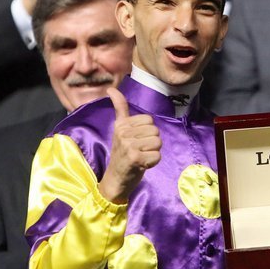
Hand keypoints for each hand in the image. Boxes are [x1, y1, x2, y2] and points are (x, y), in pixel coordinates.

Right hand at [98, 89, 161, 203]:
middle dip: (151, 143)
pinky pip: (157, 156)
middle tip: (138, 151)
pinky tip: (141, 165)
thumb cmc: (122, 154)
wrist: (115, 179)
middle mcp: (122, 133)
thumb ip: (120, 109)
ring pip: (158, 143)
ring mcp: (128, 145)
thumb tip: (111, 89)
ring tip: (140, 157)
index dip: (147, 132)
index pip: (149, 120)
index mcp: (121, 124)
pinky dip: (153, 163)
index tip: (136, 140)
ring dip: (152, 153)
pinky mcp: (134, 158)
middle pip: (155, 131)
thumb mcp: (120, 130)